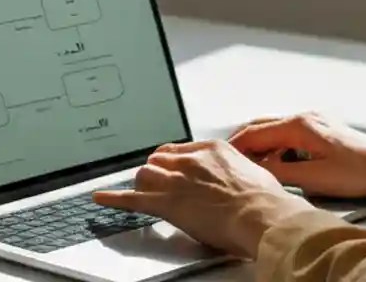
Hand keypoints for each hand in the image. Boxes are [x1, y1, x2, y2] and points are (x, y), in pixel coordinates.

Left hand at [92, 140, 313, 258]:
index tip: (173, 169)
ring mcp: (176, 180)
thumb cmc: (264, 200)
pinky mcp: (166, 203)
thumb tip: (237, 180)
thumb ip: (235, 171)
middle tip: (159, 184)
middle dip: (157, 172)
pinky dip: (113, 198)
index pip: (180, 150)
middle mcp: (190, 160)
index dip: (173, 162)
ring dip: (143, 184)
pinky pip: (132, 198)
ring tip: (144, 193)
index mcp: (212, 150)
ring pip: (144, 175)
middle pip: (158, 160)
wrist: (261, 215)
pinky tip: (101, 198)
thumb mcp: (252, 173)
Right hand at [227, 112, 365, 198]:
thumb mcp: (313, 178)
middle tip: (229, 162)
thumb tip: (257, 170)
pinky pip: (291, 135)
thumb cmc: (358, 172)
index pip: (254, 133)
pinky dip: (277, 147)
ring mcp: (315, 122)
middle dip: (243, 144)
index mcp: (298, 126)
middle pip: (262, 127)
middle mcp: (305, 118)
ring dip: (261, 146)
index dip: (234, 148)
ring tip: (251, 167)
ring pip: (276, 131)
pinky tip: (279, 165)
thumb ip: (280, 172)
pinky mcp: (324, 131)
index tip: (220, 159)